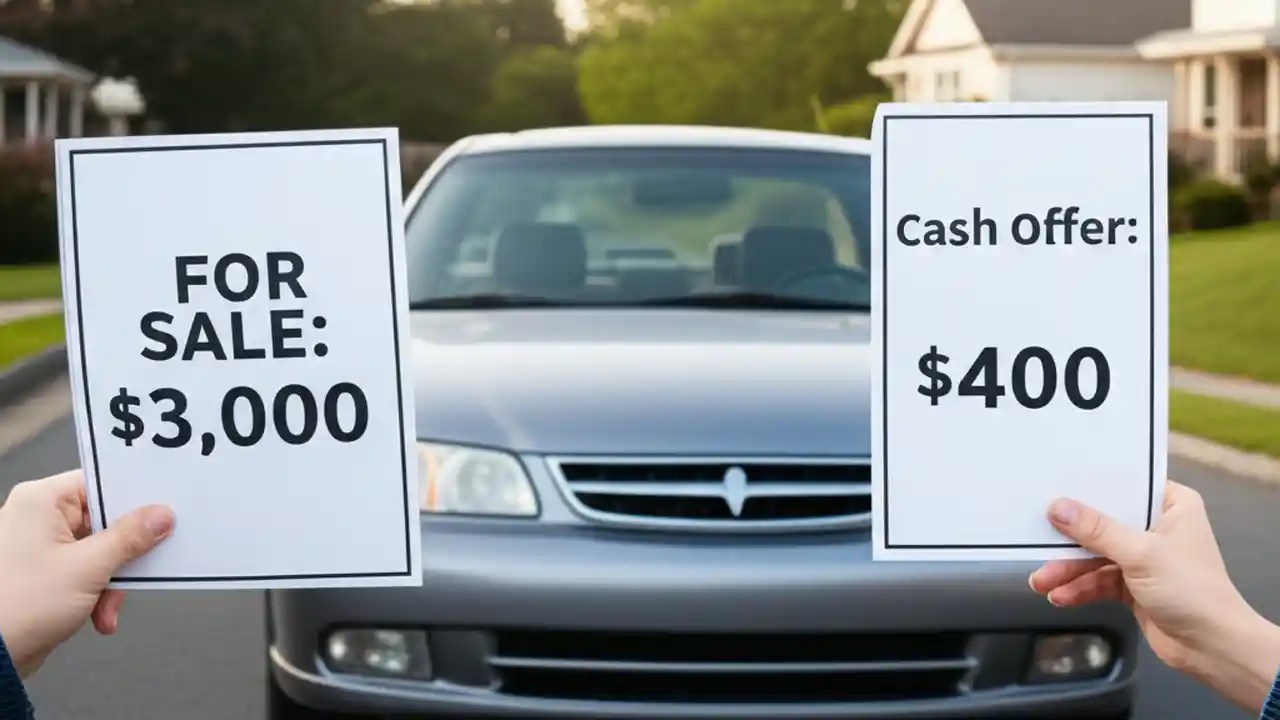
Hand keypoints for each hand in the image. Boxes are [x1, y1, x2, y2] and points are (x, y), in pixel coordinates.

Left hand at [0, 470, 173, 676]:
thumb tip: (160, 516)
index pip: (100, 484)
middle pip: (103, 521)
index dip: (133, 500)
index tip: (161, 516)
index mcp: (41, 500)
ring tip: (108, 607)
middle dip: (123, 554)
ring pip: (98, 550)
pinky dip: (96, 592)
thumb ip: (130, 538)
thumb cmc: (18, 606)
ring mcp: (39, 545)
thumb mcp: (88, 568)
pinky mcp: (42, 572)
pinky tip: (99, 616)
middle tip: (140, 567)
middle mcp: (37, 517)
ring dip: (111, 581)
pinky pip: (85, 570)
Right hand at [1030, 481, 1279, 712]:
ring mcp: (1145, 557)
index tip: (1055, 487)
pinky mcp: (1134, 585)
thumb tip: (1058, 508)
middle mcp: (1158, 527)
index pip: (1125, 486)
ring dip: (1069, 569)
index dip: (1090, 487)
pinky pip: (1098, 580)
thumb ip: (1097, 530)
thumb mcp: (1141, 553)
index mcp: (1172, 505)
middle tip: (1038, 541)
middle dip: (1070, 539)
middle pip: (1103, 522)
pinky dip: (1080, 588)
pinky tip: (1061, 596)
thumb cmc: (1193, 591)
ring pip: (1096, 555)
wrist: (1213, 648)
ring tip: (1042, 581)